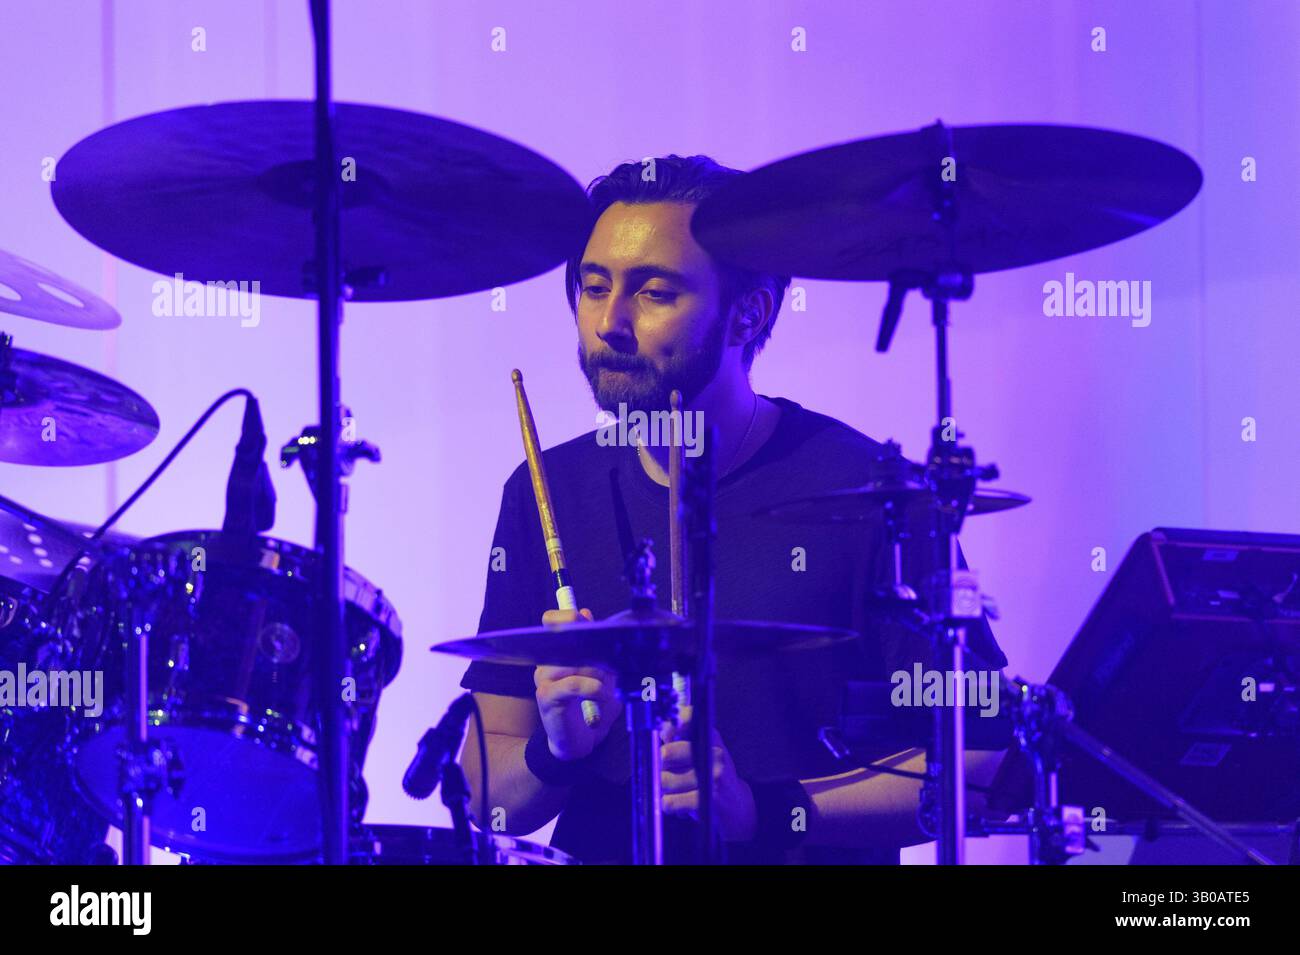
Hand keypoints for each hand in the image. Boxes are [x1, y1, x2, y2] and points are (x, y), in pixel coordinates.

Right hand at [534, 608, 621, 760]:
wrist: (581, 742)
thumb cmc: (593, 706)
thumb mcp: (604, 674)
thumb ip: (597, 648)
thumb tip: (586, 614)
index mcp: (558, 652)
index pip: (552, 621)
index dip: (567, 617)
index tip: (587, 623)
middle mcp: (547, 662)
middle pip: (568, 639)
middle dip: (594, 650)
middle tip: (610, 666)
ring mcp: (543, 679)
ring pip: (573, 662)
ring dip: (596, 672)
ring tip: (607, 687)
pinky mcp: (546, 697)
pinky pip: (571, 683)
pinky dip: (591, 687)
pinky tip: (602, 694)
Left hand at [660, 705, 756, 841]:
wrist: (738, 806)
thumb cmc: (713, 776)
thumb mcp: (705, 752)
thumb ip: (682, 740)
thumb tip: (660, 733)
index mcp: (712, 738)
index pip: (687, 719)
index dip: (670, 727)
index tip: (666, 737)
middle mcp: (715, 753)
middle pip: (665, 754)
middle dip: (661, 768)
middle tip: (671, 775)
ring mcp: (713, 776)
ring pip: (664, 780)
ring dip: (665, 790)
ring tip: (678, 792)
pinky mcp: (708, 800)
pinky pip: (670, 802)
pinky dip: (669, 806)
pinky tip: (680, 807)